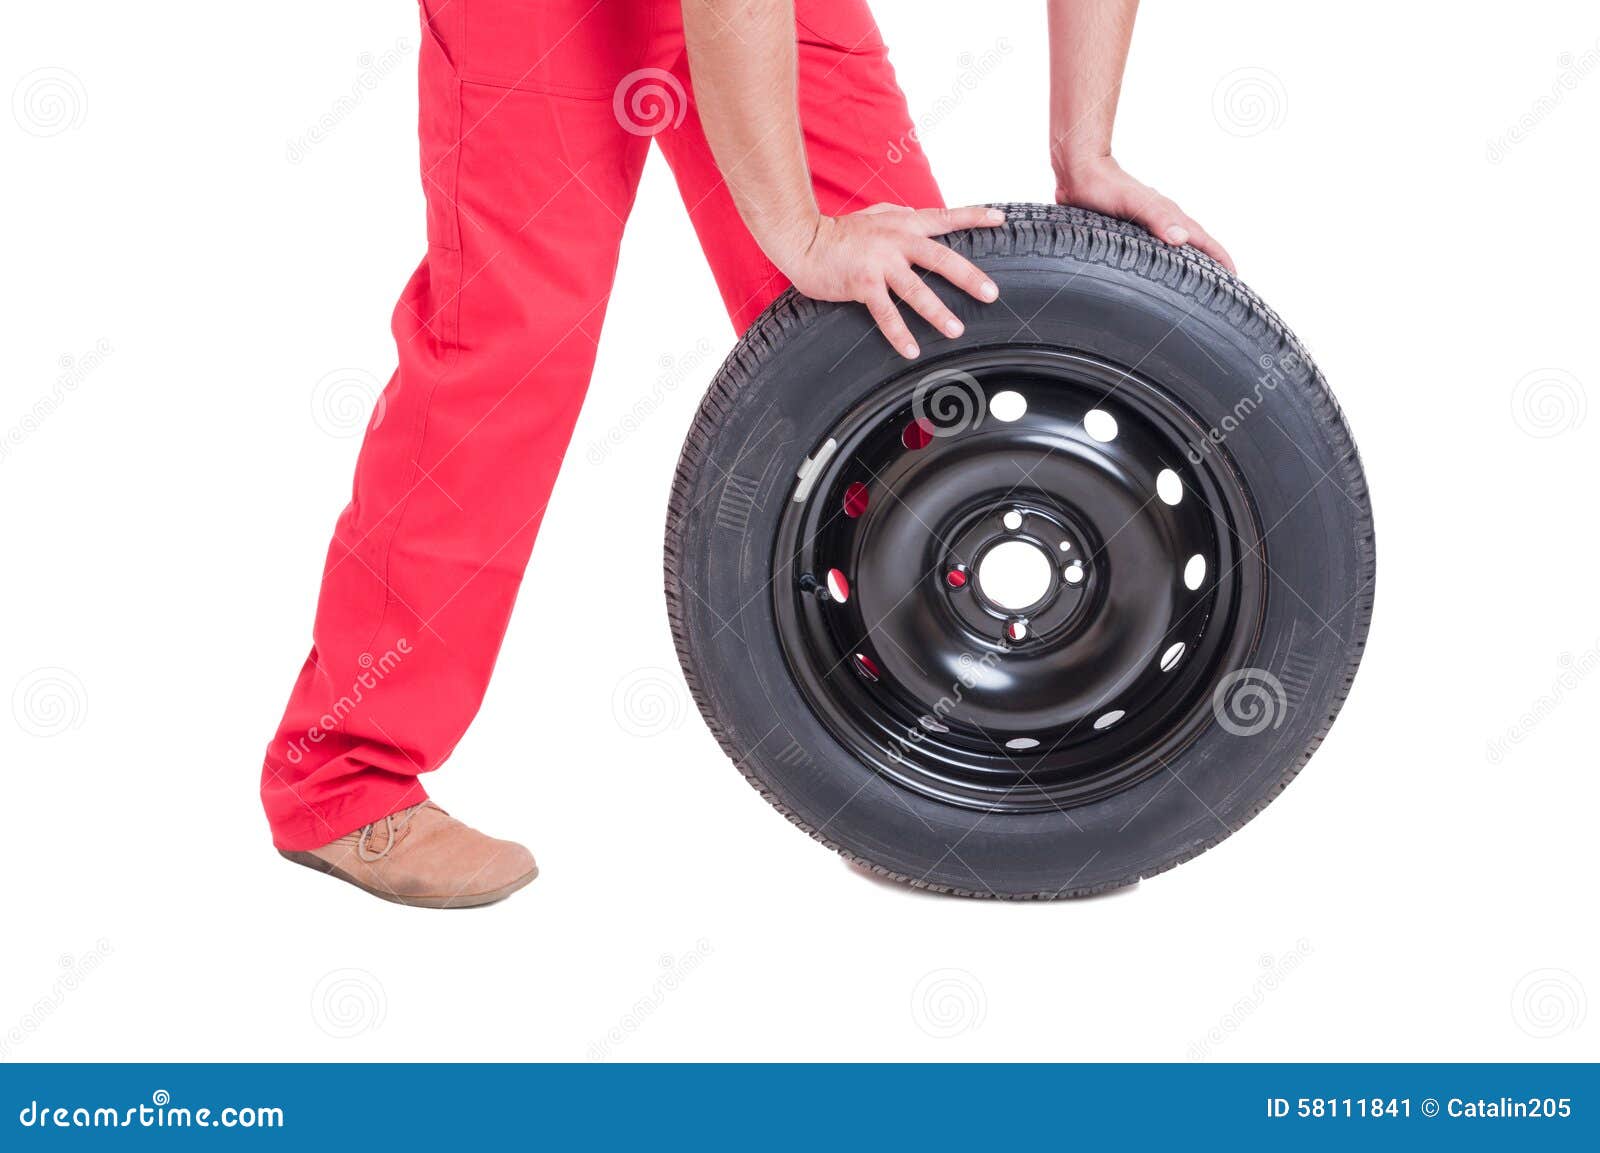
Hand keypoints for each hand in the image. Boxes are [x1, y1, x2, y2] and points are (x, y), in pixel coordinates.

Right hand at [776, 203, 1005, 358]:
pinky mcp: (862, 283)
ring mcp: (880, 262)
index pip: (945, 217)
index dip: (974, 217)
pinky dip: (899, 332)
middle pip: (941, 258)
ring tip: (955, 330)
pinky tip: (912, 350)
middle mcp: (896, 241)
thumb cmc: (839, 232)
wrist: (803, 239)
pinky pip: (885, 312)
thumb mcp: (875, 216)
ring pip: (916, 289)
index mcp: (904, 223)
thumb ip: (900, 217)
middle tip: (991, 294)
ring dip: (937, 312)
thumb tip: (920, 215)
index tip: (1001, 219)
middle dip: (968, 277)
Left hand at [1053, 154, 1234, 272]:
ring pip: (1176, 248)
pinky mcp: (1130, 229)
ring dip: (1188, 265)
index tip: (1234, 278)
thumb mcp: (1132, 204)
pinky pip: (1155, 249)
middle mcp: (1162, 221)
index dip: (1220, 258)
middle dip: (1210, 266)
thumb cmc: (1103, 187)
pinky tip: (1159, 271)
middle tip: (1221, 289)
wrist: (1079, 173)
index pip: (1202, 239)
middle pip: (1194, 245)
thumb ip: (1157, 218)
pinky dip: (1164, 261)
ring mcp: (1147, 225)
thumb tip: (1182, 238)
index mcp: (1168, 216)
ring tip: (1195, 285)